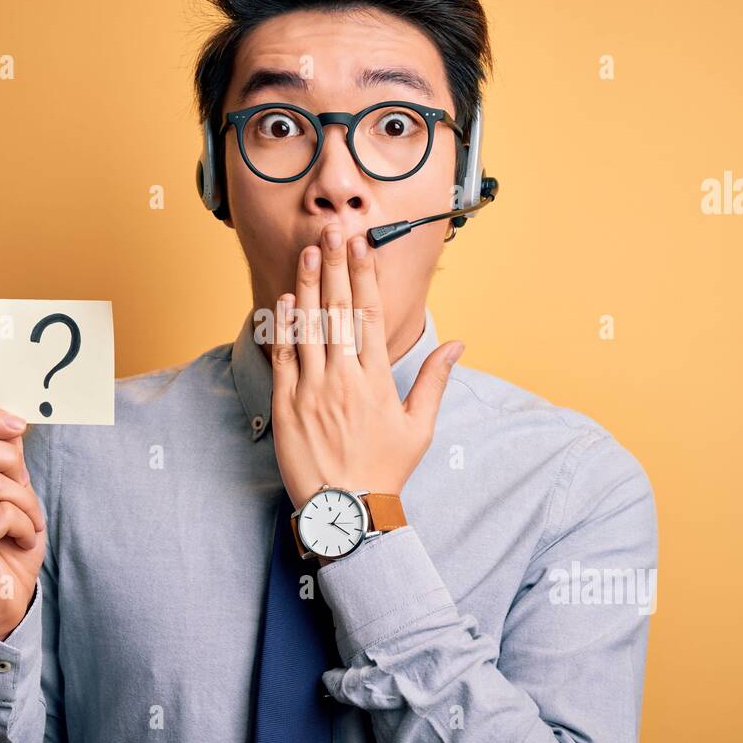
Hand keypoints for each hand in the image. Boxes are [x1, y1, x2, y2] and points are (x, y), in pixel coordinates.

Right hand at [0, 406, 46, 638]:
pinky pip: (3, 514)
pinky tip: (20, 542)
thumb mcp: (10, 494)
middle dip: (8, 459)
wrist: (2, 603)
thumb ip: (5, 460)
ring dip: (26, 503)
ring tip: (28, 524)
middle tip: (25, 483)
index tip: (19, 425)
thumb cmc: (5, 548)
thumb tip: (11, 422)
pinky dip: (25, 526)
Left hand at [270, 224, 464, 563]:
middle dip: (334, 267)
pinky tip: (284, 301)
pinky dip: (283, 328)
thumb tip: (459, 345)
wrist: (347, 511)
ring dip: (307, 286)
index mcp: (377, 380)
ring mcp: (312, 390)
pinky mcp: (286, 406)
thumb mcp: (420, 427)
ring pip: (308, 328)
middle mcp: (344, 378)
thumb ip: (434, 380)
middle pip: (337, 311)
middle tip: (332, 231)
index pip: (370, 315)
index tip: (362, 246)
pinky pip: (284, 358)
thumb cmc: (385, 470)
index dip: (364, 276)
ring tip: (307, 252)